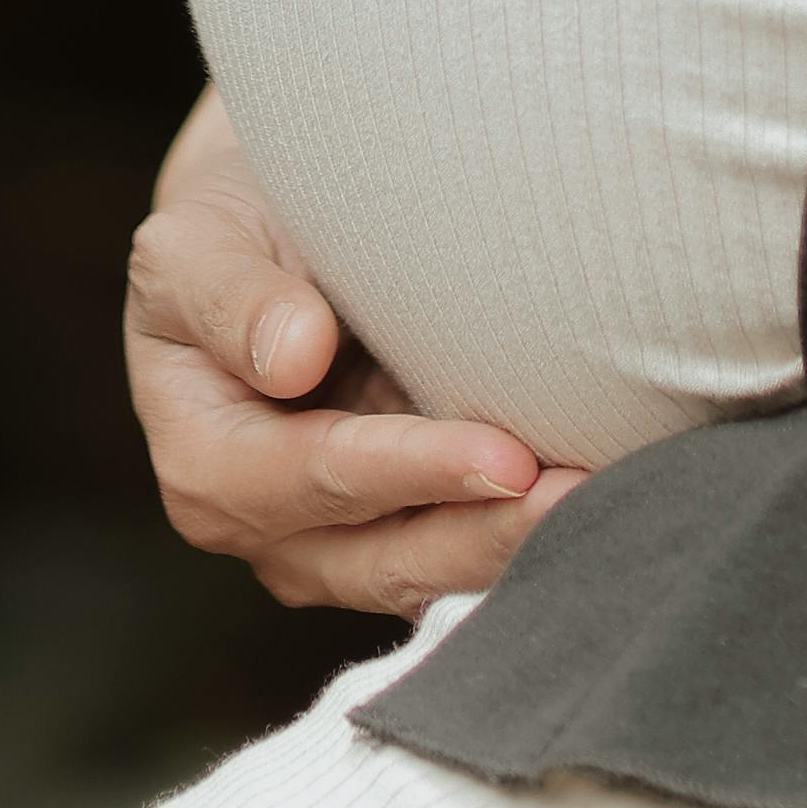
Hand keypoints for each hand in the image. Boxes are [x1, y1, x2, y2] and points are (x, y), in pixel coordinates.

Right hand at [123, 86, 586, 619]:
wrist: (264, 236)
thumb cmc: (227, 233)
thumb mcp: (195, 244)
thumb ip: (230, 298)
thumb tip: (293, 357)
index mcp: (206, 462)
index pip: (314, 478)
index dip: (410, 472)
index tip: (505, 457)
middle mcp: (270, 528)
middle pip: (386, 557)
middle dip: (486, 535)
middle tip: (584, 499)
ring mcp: (339, 543)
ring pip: (435, 573)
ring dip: (518, 548)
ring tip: (611, 506)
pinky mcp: (404, 528)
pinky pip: (464, 553)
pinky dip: (525, 539)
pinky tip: (602, 508)